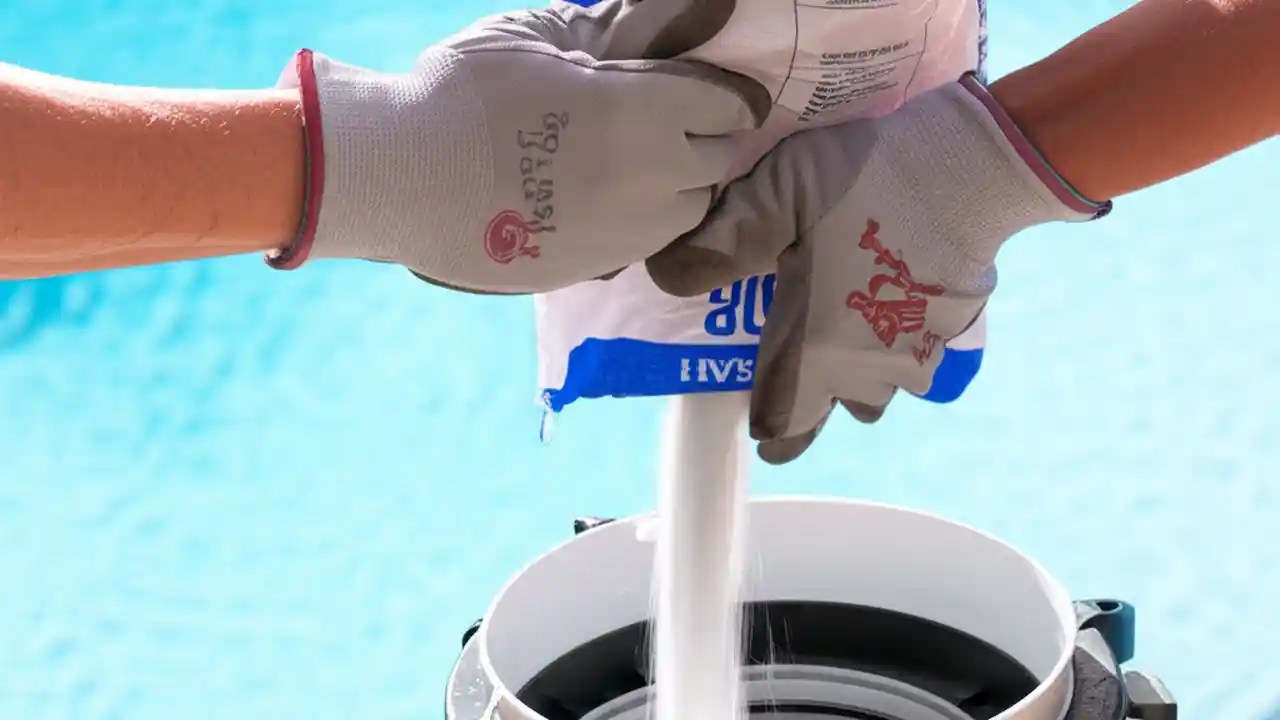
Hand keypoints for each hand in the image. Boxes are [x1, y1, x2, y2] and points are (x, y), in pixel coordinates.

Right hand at [266, 1, 767, 293]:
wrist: (402, 177)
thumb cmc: (463, 93)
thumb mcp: (531, 37)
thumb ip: (597, 32)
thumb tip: (634, 28)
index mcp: (645, 110)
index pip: (727, 105)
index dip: (724, 94)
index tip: (708, 90)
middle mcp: (652, 177)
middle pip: (716, 161)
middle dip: (702, 139)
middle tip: (668, 124)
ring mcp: (626, 231)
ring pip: (689, 211)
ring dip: (679, 187)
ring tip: (639, 168)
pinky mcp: (595, 267)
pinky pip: (647, 244)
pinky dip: (643, 221)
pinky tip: (606, 202)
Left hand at [646, 74, 1110, 463]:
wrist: (974, 162)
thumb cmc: (866, 179)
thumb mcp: (777, 194)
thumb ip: (722, 243)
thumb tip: (665, 279)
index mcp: (817, 347)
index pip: (784, 420)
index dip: (767, 429)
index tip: (756, 427)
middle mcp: (867, 367)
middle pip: (830, 413)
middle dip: (806, 412)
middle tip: (787, 395)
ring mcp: (915, 353)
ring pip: (874, 393)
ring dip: (850, 384)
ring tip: (832, 353)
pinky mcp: (949, 328)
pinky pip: (911, 365)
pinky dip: (890, 356)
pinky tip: (883, 319)